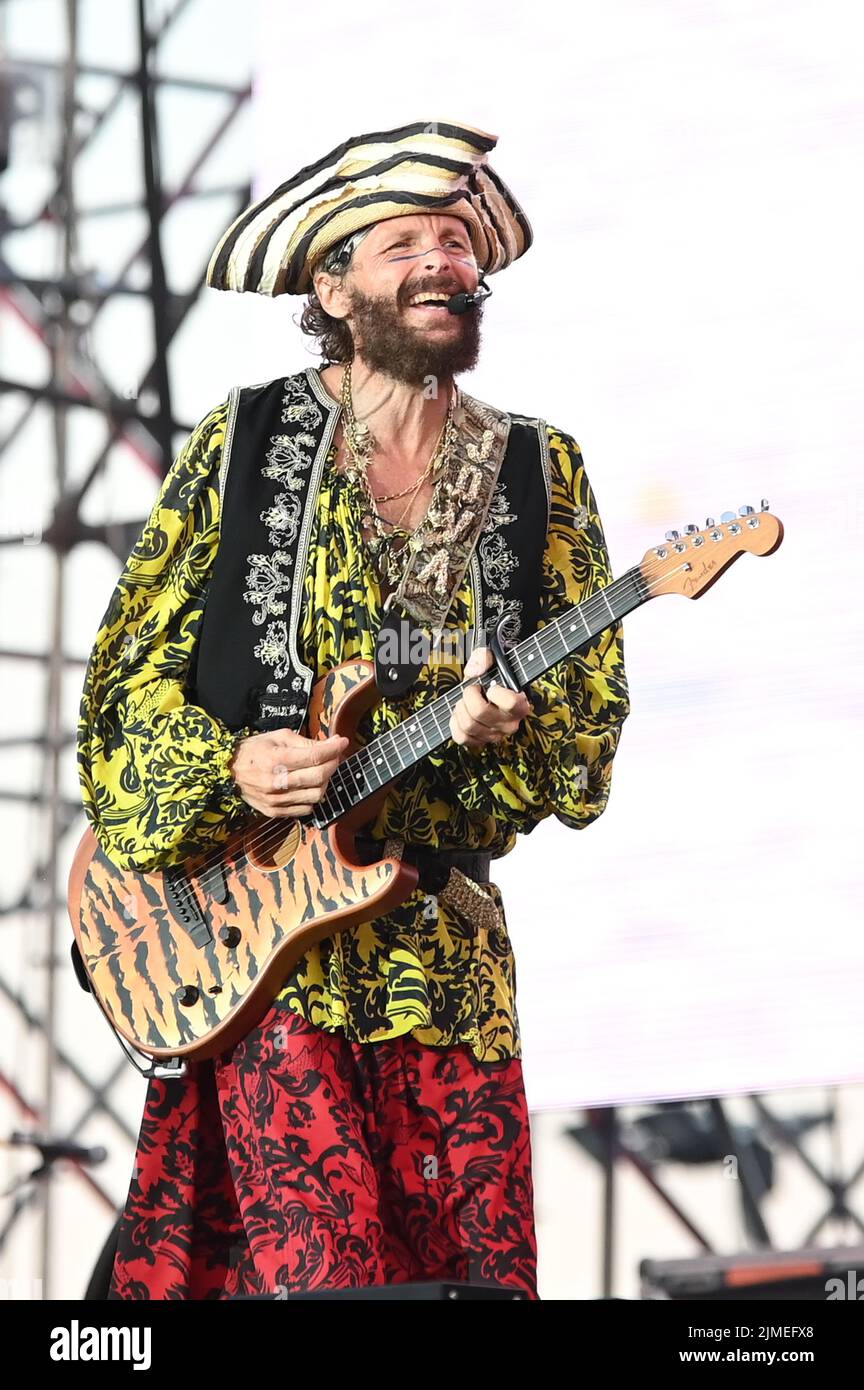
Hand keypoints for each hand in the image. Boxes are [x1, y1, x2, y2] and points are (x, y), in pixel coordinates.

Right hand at [230, 729, 349, 817]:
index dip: (333, 749)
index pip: (314, 756)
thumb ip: (304, 741)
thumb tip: (332, 744)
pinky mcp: (274, 812)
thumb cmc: (254, 750)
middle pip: (318, 776)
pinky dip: (312, 797)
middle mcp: (275, 782)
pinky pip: (305, 809)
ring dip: (325, 782)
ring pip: (316, 795)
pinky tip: (308, 786)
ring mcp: (275, 800)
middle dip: (333, 764)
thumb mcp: (277, 736)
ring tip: (321, 771)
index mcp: (275, 759)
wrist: (227, 772)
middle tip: (334, 755)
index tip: (342, 742)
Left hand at [450, 647, 531, 750]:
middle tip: (472, 690)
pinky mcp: (480, 742)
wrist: (487, 692)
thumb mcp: (490, 661)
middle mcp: (509, 724)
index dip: (496, 692)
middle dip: (469, 696)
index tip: (491, 687)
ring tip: (465, 702)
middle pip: (480, 712)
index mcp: (520, 705)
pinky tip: (460, 714)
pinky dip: (455, 724)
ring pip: (468, 725)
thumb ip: (484, 658)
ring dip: (460, 709)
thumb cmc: (492, 679)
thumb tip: (474, 671)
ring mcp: (494, 735)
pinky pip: (461, 737)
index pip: (512, 703)